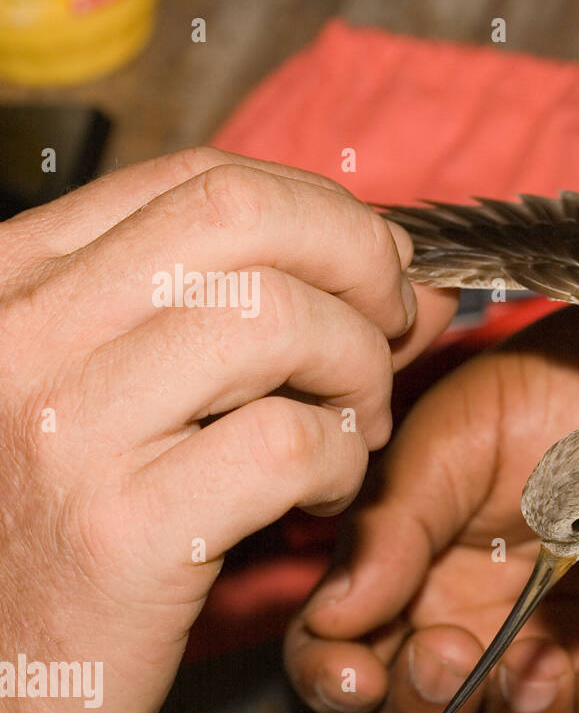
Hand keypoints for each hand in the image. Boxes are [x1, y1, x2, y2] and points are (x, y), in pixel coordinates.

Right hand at [0, 148, 456, 712]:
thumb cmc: (73, 528)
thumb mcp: (138, 392)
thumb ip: (257, 317)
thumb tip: (407, 276)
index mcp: (22, 281)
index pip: (206, 183)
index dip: (326, 217)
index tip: (378, 272)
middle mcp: (28, 332)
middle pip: (247, 219)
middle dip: (360, 265)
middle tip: (388, 335)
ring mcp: (67, 427)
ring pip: (278, 320)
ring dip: (357, 371)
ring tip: (353, 429)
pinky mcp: (122, 530)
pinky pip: (289, 443)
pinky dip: (343, 462)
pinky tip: (323, 496)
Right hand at [284, 306, 578, 712]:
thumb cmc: (549, 398)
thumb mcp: (458, 439)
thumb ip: (393, 524)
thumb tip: (337, 618)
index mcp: (418, 594)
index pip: (346, 671)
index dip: (334, 686)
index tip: (354, 670)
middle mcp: (487, 651)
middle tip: (453, 652)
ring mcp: (572, 677)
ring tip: (545, 674)